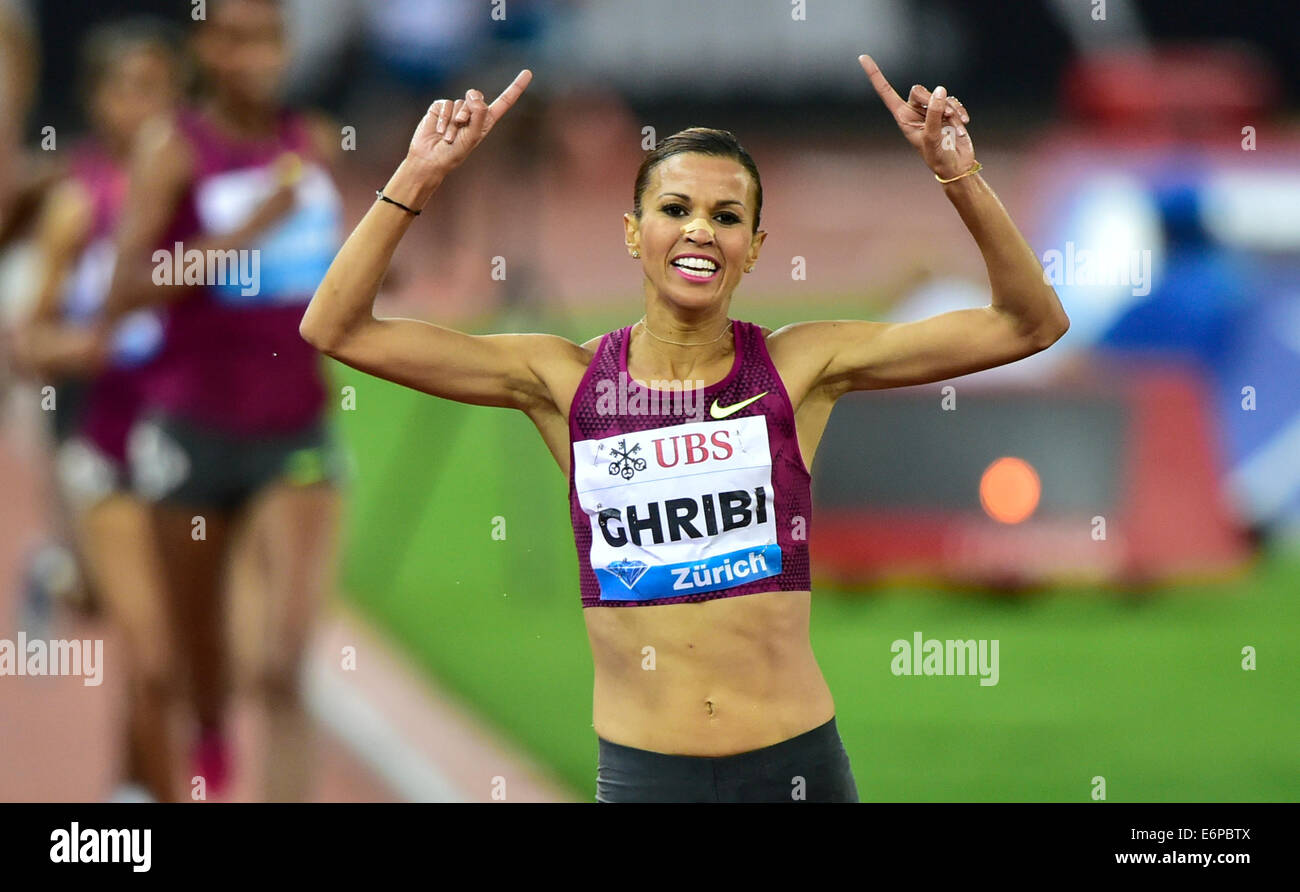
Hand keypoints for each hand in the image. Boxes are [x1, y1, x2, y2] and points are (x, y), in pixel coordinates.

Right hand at [407, 69, 532, 178]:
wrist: (431, 158)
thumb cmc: (454, 152)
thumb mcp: (473, 136)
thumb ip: (479, 114)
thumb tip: (473, 95)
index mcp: (486, 121)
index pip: (504, 101)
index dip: (515, 87)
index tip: (528, 73)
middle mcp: (473, 113)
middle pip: (477, 96)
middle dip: (469, 110)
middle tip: (462, 126)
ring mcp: (456, 109)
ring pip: (460, 103)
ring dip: (454, 122)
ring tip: (449, 136)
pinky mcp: (441, 107)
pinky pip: (446, 104)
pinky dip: (443, 119)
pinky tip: (439, 131)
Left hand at [858, 54, 975, 180]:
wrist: (956, 166)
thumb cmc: (938, 156)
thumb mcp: (933, 136)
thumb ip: (934, 113)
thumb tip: (940, 90)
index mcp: (902, 117)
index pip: (886, 92)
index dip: (875, 75)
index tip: (862, 57)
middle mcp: (914, 111)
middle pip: (918, 90)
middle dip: (933, 101)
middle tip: (944, 118)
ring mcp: (931, 110)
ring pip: (939, 95)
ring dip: (950, 110)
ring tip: (955, 128)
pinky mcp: (947, 110)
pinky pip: (952, 100)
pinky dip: (960, 111)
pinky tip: (964, 124)